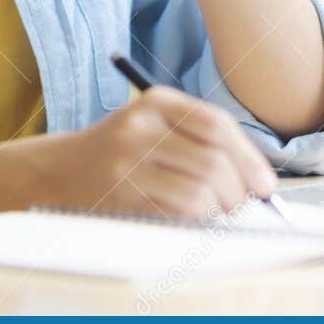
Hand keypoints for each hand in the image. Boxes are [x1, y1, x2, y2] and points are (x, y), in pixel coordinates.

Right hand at [19, 88, 275, 217]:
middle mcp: (139, 128)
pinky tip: (192, 219)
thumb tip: (257, 176)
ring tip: (217, 212)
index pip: (217, 126)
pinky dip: (195, 221)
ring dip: (218, 209)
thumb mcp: (156, 126)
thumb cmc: (122, 151)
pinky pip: (175, 214)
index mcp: (155, 102)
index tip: (265, 183)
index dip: (249, 158)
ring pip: (199, 193)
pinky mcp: (120, 198)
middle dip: (239, 190)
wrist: (58, 172)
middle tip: (242, 204)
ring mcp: (126, 164)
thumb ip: (201, 140)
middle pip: (213, 162)